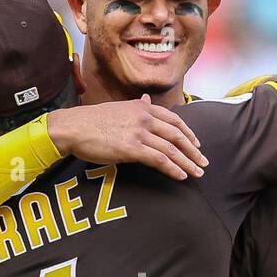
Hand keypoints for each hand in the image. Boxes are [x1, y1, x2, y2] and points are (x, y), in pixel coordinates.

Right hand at [46, 95, 208, 180]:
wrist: (73, 127)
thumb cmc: (91, 120)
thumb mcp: (118, 108)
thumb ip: (136, 107)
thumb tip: (146, 100)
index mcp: (142, 107)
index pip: (173, 119)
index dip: (188, 132)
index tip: (197, 144)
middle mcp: (144, 117)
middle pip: (177, 134)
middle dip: (193, 150)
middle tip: (203, 162)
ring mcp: (138, 132)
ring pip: (171, 148)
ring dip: (187, 162)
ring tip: (197, 172)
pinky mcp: (131, 148)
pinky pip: (159, 160)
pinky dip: (173, 168)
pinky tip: (181, 175)